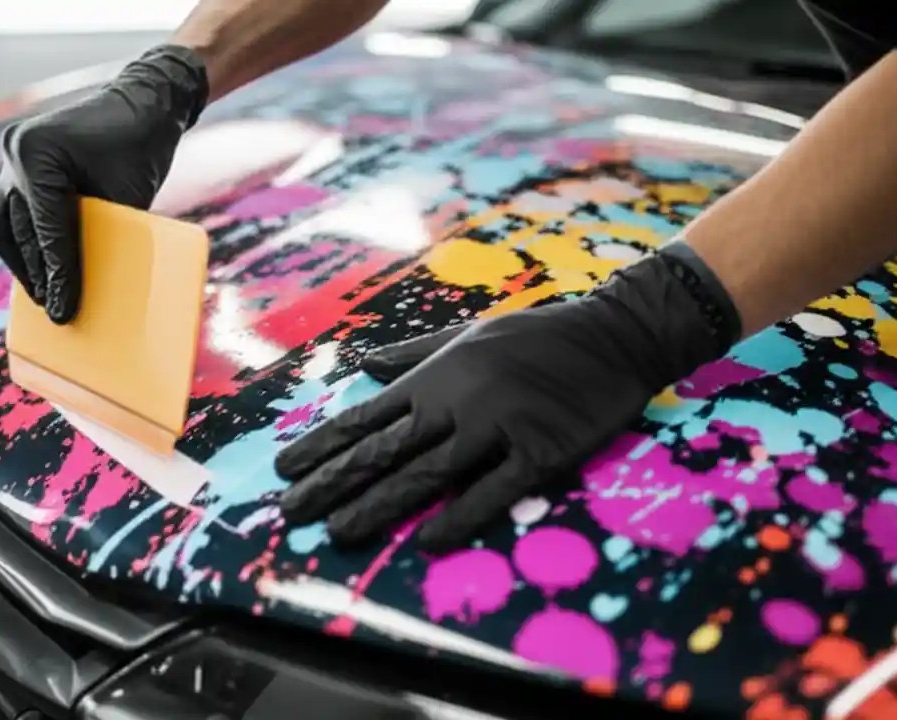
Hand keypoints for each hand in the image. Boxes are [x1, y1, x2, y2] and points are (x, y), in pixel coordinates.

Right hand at [0, 45, 208, 322]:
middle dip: (37, 274)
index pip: (46, 229)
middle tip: (54, 309)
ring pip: (3, 225)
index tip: (64, 309)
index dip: (57, 273)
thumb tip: (88, 289)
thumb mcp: (127, 197)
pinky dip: (24, 241)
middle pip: (19, 231)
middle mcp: (15, 151)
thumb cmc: (143, 146)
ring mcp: (12, 154)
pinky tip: (40, 269)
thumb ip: (104, 237)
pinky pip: (11, 212)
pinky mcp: (20, 162)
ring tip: (43, 295)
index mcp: (37, 154)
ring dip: (22, 262)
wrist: (146, 102)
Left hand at [276, 249, 732, 551]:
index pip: (366, 418)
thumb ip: (412, 355)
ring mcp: (498, 427)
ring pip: (427, 475)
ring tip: (337, 533)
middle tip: (289, 514)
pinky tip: (428, 541)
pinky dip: (460, 516)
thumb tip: (360, 365)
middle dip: (332, 484)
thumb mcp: (467, 334)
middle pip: (384, 451)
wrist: (612, 333)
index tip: (284, 471)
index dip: (322, 447)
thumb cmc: (535, 335)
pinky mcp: (541, 452)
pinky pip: (494, 491)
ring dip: (378, 506)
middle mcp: (456, 401)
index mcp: (436, 376)